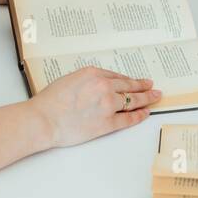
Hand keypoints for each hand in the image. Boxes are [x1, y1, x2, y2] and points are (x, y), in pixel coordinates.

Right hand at [31, 66, 160, 147]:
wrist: (43, 119)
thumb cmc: (50, 101)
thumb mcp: (70, 79)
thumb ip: (87, 80)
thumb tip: (98, 85)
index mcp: (94, 73)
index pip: (117, 76)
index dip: (128, 80)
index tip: (136, 81)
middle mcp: (104, 87)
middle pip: (129, 86)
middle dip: (142, 86)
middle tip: (151, 86)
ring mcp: (107, 105)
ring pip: (132, 101)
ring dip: (146, 99)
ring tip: (154, 97)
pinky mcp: (107, 123)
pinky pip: (127, 119)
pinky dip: (139, 115)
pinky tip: (145, 112)